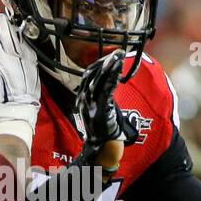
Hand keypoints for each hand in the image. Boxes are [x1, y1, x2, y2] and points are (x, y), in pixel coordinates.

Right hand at [72, 51, 125, 171]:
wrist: (102, 147)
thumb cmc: (103, 127)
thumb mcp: (98, 107)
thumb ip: (100, 94)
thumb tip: (108, 80)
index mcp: (81, 98)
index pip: (88, 75)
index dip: (99, 64)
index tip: (111, 56)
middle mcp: (83, 100)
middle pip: (92, 75)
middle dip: (106, 62)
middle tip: (118, 53)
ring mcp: (90, 105)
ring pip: (98, 81)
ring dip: (110, 67)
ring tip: (119, 57)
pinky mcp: (100, 111)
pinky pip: (106, 91)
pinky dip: (112, 79)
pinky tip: (119, 70)